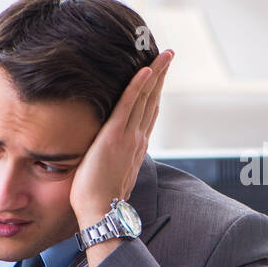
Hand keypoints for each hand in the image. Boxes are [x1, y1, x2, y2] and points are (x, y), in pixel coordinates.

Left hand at [69, 48, 171, 227]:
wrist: (101, 212)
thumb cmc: (99, 198)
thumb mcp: (110, 172)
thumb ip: (112, 156)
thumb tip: (105, 150)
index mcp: (136, 146)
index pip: (149, 111)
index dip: (155, 90)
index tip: (159, 73)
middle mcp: (138, 138)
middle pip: (153, 99)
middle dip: (162, 75)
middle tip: (168, 54)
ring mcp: (129, 137)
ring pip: (146, 98)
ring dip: (156, 73)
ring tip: (163, 53)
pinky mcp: (115, 137)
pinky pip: (129, 105)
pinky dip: (138, 86)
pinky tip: (145, 69)